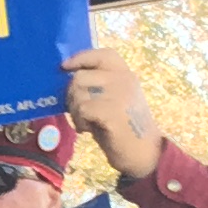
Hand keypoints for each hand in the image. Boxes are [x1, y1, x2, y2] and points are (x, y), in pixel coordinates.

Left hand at [64, 47, 158, 182]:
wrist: (142, 153)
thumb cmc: (122, 127)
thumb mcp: (113, 99)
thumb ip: (97, 85)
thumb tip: (67, 77)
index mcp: (126, 74)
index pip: (102, 54)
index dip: (81, 58)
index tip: (65, 67)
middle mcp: (125, 80)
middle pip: (80, 77)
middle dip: (71, 96)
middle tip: (78, 112)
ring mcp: (120, 94)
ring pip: (78, 93)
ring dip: (74, 111)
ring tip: (85, 122)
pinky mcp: (113, 111)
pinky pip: (82, 109)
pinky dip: (79, 121)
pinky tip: (88, 130)